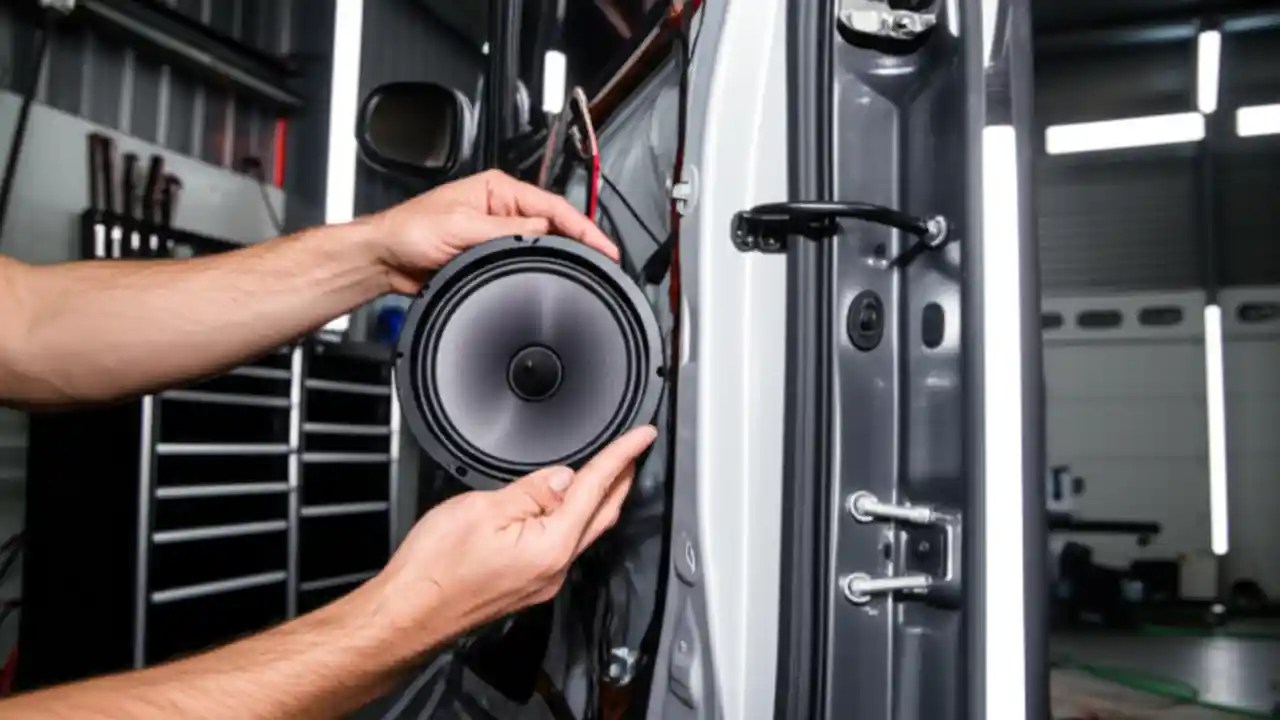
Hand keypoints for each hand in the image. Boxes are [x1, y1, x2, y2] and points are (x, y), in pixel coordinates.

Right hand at [354, 425, 657, 658]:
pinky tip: (565, 506)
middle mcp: (555, 569)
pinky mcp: (528, 586)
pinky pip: (563, 544)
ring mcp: (543, 581)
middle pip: (602, 514)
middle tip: (634, 450)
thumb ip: (531, 490)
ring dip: (599, 499)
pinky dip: (573, 518)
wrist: (407, 615)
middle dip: (621, 479)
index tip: (641, 438)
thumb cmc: (434, 570)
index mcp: (551, 546)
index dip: (621, 457)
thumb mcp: (482, 509)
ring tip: (607, 471)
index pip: (596, 489)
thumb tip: (563, 476)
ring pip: (584, 531)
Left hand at [368, 169, 618, 293]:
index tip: (603, 246)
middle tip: (602, 262)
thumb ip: (507, 230)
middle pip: (553, 225)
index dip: (582, 227)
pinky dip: (539, 270)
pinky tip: (551, 279)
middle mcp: (501, 209)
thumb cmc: (410, 232)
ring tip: (585, 271)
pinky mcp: (489, 256)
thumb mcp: (462, 226)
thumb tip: (545, 231)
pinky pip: (523, 262)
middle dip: (578, 242)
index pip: (552, 206)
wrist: (386, 259)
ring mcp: (497, 233)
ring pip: (540, 245)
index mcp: (498, 189)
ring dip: (559, 257)